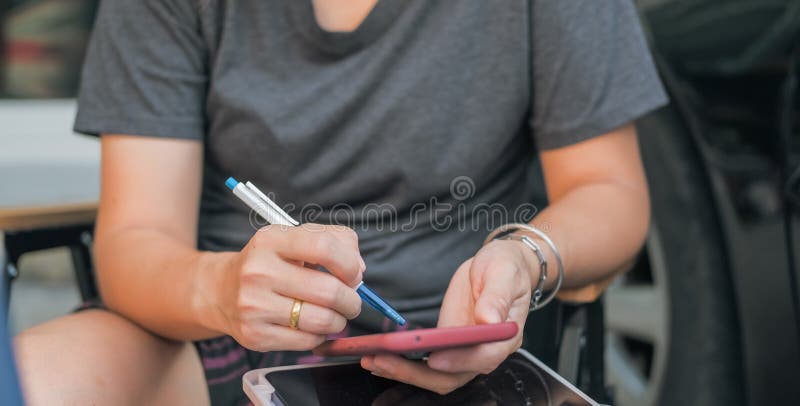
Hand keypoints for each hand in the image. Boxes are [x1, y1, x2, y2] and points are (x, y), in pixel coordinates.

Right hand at [213, 224, 364, 351]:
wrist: (221, 290)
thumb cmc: (269, 263)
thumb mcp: (294, 239)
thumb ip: (334, 241)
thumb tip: (358, 270)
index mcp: (271, 240)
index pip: (324, 247)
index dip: (349, 264)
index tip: (353, 275)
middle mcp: (258, 271)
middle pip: (329, 291)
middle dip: (351, 300)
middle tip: (351, 301)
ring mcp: (254, 306)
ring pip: (322, 320)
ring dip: (339, 321)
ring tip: (335, 315)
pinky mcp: (255, 335)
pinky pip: (307, 341)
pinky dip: (320, 335)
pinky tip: (313, 325)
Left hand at [361, 240, 533, 393]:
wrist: (501, 266)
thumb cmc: (506, 268)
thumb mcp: (504, 273)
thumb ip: (497, 297)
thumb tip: (489, 320)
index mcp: (504, 336)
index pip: (483, 358)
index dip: (458, 361)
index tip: (433, 357)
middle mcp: (486, 351)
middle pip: (453, 376)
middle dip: (417, 374)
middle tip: (384, 360)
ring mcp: (466, 352)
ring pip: (436, 375)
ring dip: (403, 372)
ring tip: (373, 359)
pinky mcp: (449, 346)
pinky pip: (426, 364)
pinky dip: (403, 363)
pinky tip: (381, 355)